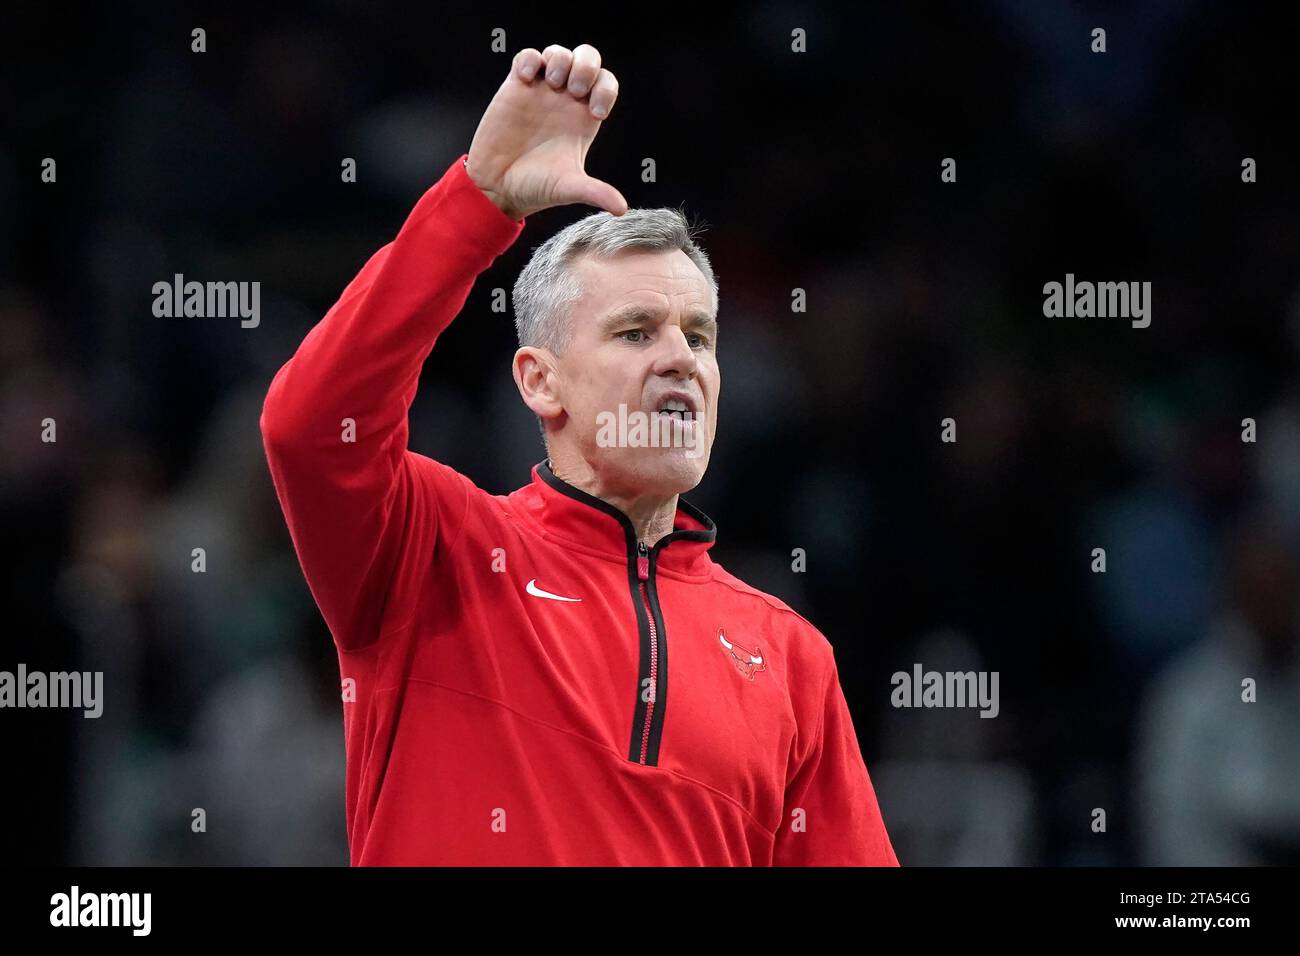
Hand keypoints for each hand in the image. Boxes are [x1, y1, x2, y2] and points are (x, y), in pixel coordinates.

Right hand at [466, 43, 626, 219]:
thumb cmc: (534, 188)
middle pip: (587, 60)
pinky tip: (526, 79)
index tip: (595, 112)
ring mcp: (540, 92)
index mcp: (583, 119)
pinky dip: (530, 59)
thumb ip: (595, 192)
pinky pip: (526, 57)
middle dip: (586, 66)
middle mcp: (564, 102)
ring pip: (558, 53)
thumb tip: (622, 210)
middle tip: (575, 90)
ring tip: (552, 83)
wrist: (497, 188)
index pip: (606, 85)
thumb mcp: (568, 188)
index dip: (606, 89)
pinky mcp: (515, 88)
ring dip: (560, 59)